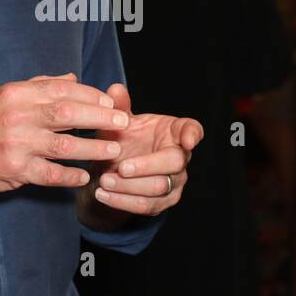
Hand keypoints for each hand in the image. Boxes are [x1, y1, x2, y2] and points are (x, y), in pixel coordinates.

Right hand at [0, 73, 129, 192]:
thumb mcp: (5, 94)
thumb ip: (40, 85)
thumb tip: (73, 78)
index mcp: (18, 94)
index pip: (62, 90)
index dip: (90, 96)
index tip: (110, 102)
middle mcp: (18, 116)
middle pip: (67, 114)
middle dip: (99, 118)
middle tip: (122, 122)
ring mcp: (17, 144)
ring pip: (63, 146)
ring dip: (92, 148)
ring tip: (113, 149)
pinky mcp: (14, 170)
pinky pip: (49, 174)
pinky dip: (69, 176)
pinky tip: (84, 176)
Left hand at [88, 83, 202, 215]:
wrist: (111, 170)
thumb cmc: (124, 140)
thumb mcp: (118, 123)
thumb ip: (119, 108)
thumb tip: (115, 90)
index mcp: (174, 132)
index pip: (192, 129)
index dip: (192, 134)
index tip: (186, 140)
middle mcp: (180, 157)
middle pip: (174, 162)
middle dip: (146, 166)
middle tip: (121, 167)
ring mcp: (174, 182)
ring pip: (158, 187)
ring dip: (130, 186)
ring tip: (105, 181)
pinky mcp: (162, 203)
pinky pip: (146, 205)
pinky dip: (123, 201)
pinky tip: (103, 195)